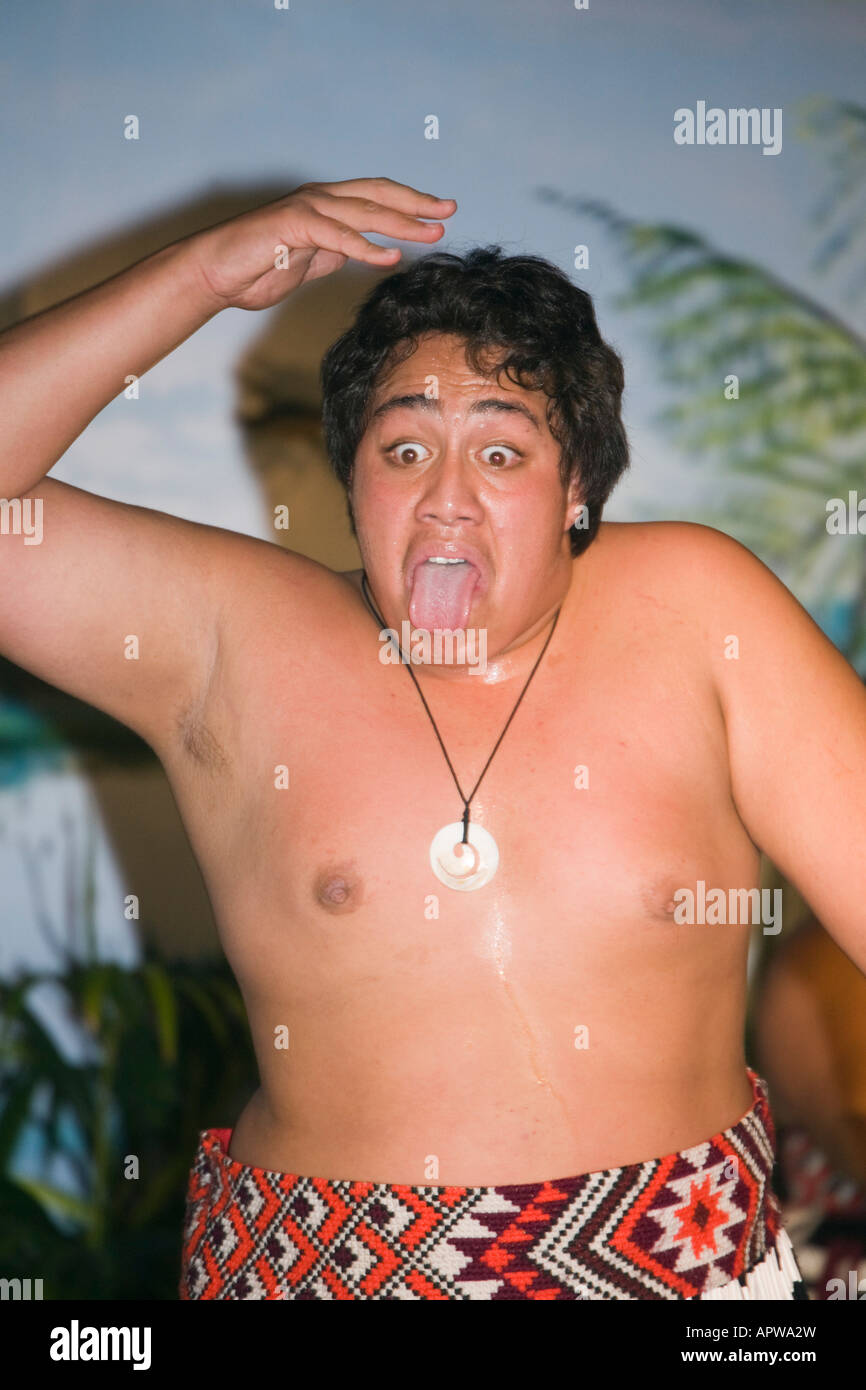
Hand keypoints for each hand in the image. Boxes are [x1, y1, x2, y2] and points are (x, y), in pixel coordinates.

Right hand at [190, 177, 456, 310]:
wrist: (215, 274)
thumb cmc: (255, 269)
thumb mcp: (308, 263)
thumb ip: (335, 253)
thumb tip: (364, 253)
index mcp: (326, 206)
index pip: (376, 198)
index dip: (409, 203)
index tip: (439, 215)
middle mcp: (319, 199)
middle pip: (377, 195)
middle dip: (416, 203)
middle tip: (449, 211)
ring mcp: (306, 208)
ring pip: (362, 212)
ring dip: (401, 223)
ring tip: (430, 234)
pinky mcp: (292, 225)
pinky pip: (336, 236)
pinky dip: (364, 247)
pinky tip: (389, 258)